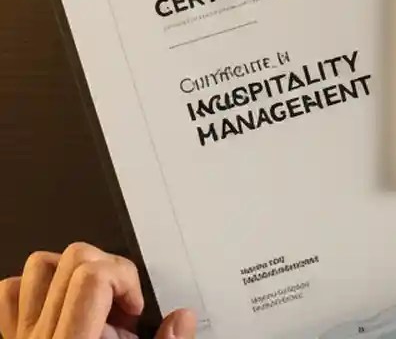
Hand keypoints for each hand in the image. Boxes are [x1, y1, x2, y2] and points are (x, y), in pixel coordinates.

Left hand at [0, 242, 195, 338]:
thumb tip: (182, 319)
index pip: (94, 277)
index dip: (125, 279)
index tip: (135, 305)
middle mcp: (42, 335)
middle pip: (74, 260)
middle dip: (110, 272)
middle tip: (121, 305)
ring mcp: (20, 335)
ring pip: (38, 267)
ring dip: (72, 273)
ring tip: (93, 299)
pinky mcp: (8, 338)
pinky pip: (9, 293)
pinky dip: (34, 289)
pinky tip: (58, 304)